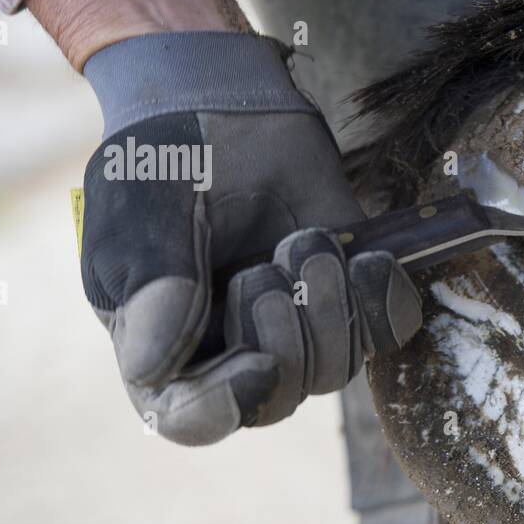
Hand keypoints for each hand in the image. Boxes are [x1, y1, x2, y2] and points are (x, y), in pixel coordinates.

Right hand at [77, 31, 421, 444]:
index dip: (228, 405)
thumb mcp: (138, 221)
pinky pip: (386, 331)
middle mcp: (231, 352)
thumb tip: (154, 370)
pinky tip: (368, 258)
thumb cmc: (162, 164)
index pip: (191, 419)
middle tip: (273, 265)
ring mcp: (295, 327)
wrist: (220, 103)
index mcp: (164, 350)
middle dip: (287, 337)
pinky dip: (384, 300)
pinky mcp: (346, 297)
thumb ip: (152, 292)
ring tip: (307, 241)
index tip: (259, 363)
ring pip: (335, 369)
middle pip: (277, 401)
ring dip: (332, 306)